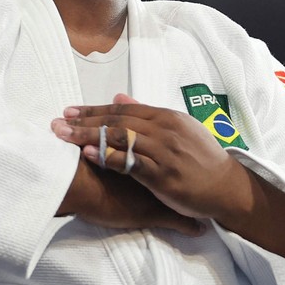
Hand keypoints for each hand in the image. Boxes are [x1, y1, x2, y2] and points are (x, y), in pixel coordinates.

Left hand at [52, 94, 252, 223]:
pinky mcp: (162, 175)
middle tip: (58, 122)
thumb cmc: (201, 159)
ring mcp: (164, 152)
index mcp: (167, 117)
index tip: (70, 111)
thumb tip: (119, 98)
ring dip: (89, 136)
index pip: (123, 110)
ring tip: (65, 136)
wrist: (226, 186)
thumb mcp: (178, 129)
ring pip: (120, 139)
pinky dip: (108, 157)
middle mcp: (165, 130)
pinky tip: (89, 154)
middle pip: (117, 122)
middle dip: (85, 121)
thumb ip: (147, 114)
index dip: (94, 110)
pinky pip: (130, 163)